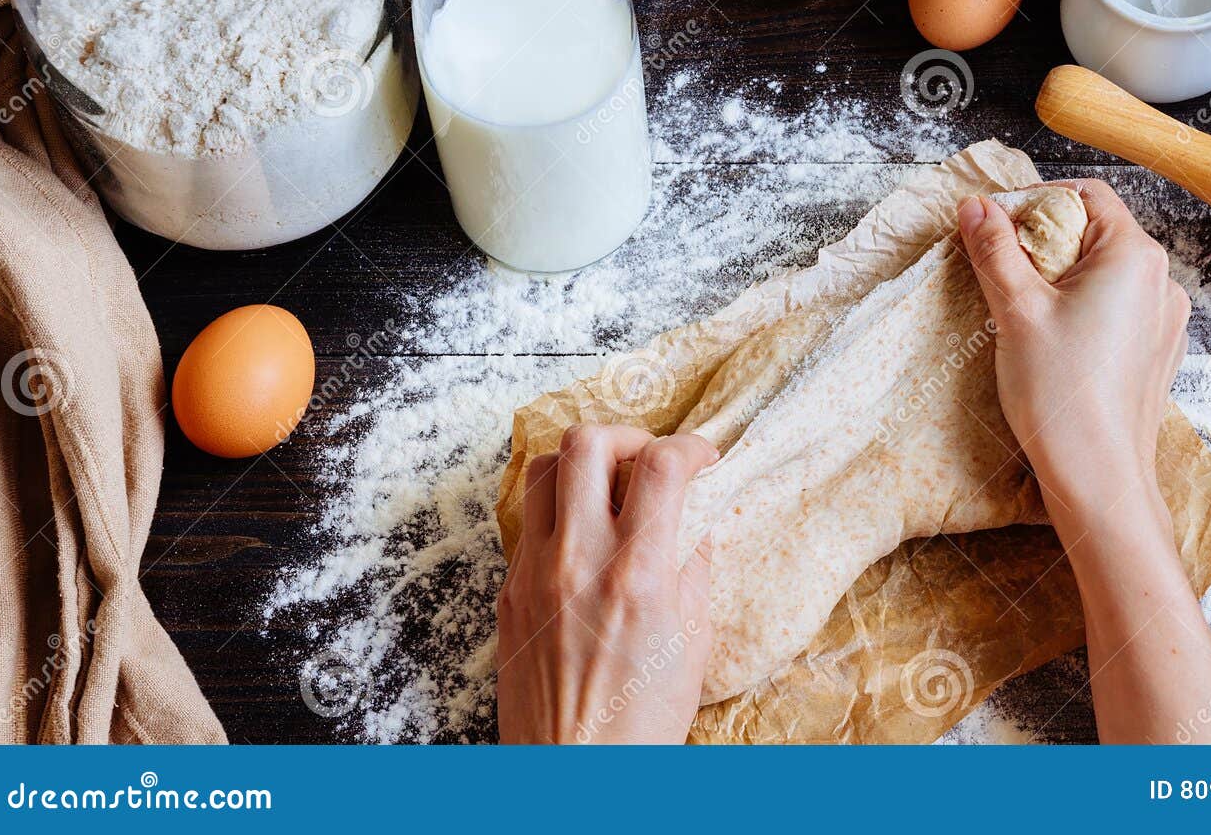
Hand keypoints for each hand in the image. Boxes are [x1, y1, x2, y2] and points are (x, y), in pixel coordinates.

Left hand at [496, 423, 717, 743]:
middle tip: (649, 459)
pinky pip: (528, 522)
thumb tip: (696, 519)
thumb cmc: (641, 723)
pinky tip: (584, 539)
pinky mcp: (507, 591)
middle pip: (587, 442)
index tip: (703, 457)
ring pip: (542, 469)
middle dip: (627, 435)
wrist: (574, 775)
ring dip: (581, 464)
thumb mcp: (692, 641)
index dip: (691, 445)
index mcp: (638, 574)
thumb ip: (693, 568)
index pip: (660, 464)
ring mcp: (534, 573)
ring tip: (609, 488)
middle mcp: (579, 560)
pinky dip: (558, 511)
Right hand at [957, 182, 1188, 537]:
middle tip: (1000, 270)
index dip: (1035, 201)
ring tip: (1021, 311)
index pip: (1085, 196)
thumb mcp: (1016, 310)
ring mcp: (1164, 320)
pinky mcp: (1156, 353)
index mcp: (1134, 257)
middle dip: (1043, 242)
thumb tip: (975, 207)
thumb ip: (994, 250)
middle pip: (1095, 233)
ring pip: (1104, 274)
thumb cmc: (1061, 394)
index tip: (994, 225)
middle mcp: (1160, 282)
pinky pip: (1117, 311)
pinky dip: (1082, 310)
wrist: (1100, 478)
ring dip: (1060, 278)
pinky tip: (1051, 341)